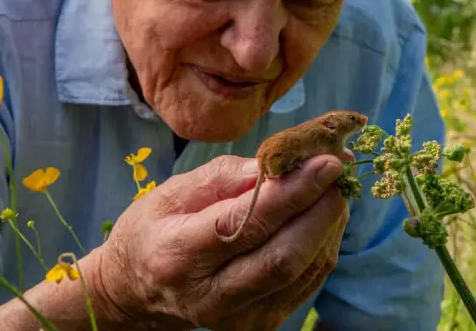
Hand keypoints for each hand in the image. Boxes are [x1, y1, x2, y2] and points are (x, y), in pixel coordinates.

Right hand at [88, 154, 348, 330]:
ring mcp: (237, 318)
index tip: (326, 162)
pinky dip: (322, 245)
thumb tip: (283, 163)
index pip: (246, 223)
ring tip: (332, 189)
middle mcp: (209, 295)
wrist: (136, 290)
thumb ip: (228, 176)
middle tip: (339, 171)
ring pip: (301, 271)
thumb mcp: (174, 190)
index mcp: (180, 254)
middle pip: (282, 256)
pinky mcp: (259, 324)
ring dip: (328, 225)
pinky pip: (305, 284)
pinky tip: (322, 217)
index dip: (292, 192)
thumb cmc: (155, 229)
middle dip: (320, 209)